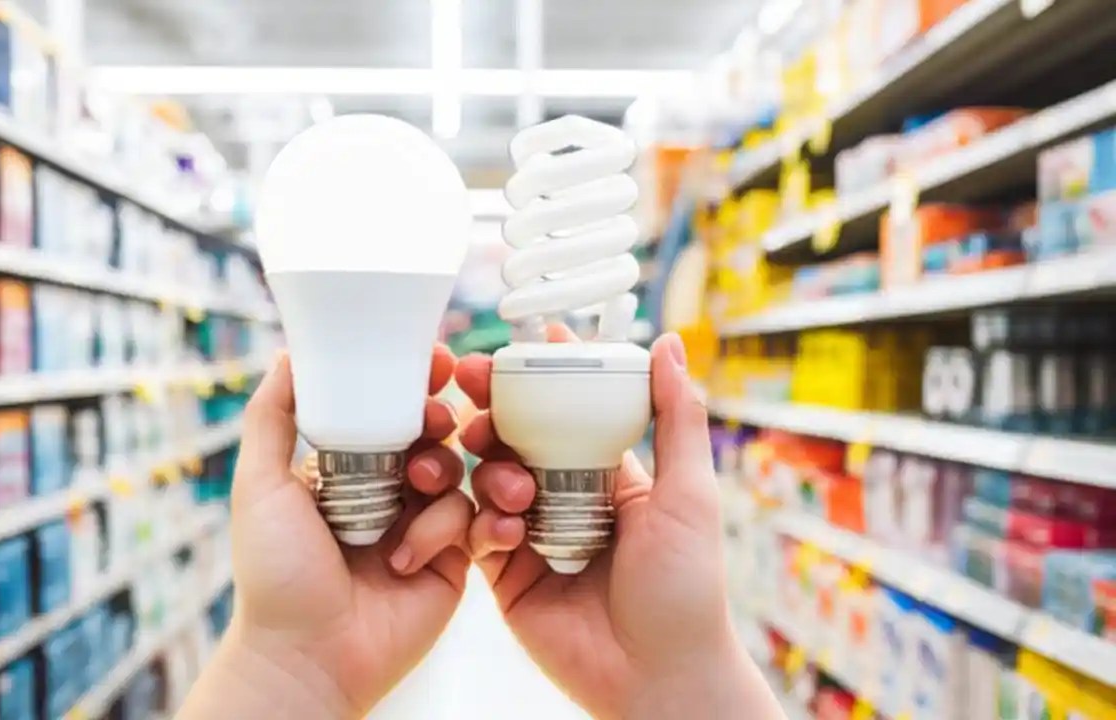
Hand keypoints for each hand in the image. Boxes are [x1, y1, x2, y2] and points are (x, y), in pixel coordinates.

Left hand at [180, 347, 472, 718]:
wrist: (306, 655)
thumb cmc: (276, 573)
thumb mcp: (259, 484)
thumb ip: (273, 417)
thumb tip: (290, 353)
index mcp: (345, 469)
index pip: (385, 411)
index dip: (410, 382)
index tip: (429, 358)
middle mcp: (386, 492)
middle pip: (431, 434)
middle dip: (438, 418)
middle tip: (433, 418)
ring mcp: (420, 526)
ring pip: (455, 472)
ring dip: (441, 470)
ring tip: (416, 487)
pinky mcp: (449, 562)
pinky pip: (468, 523)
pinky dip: (445, 530)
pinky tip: (411, 556)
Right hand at [456, 327, 782, 719]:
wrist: (658, 676)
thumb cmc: (687, 589)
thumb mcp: (688, 493)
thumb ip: (675, 418)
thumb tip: (669, 344)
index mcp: (610, 473)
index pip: (570, 410)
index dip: (543, 374)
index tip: (520, 342)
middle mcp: (567, 498)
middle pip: (518, 437)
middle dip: (493, 409)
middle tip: (471, 387)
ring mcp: (534, 535)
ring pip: (491, 479)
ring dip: (493, 468)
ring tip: (515, 487)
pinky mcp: (508, 575)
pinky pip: (479, 534)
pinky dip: (486, 524)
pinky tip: (510, 534)